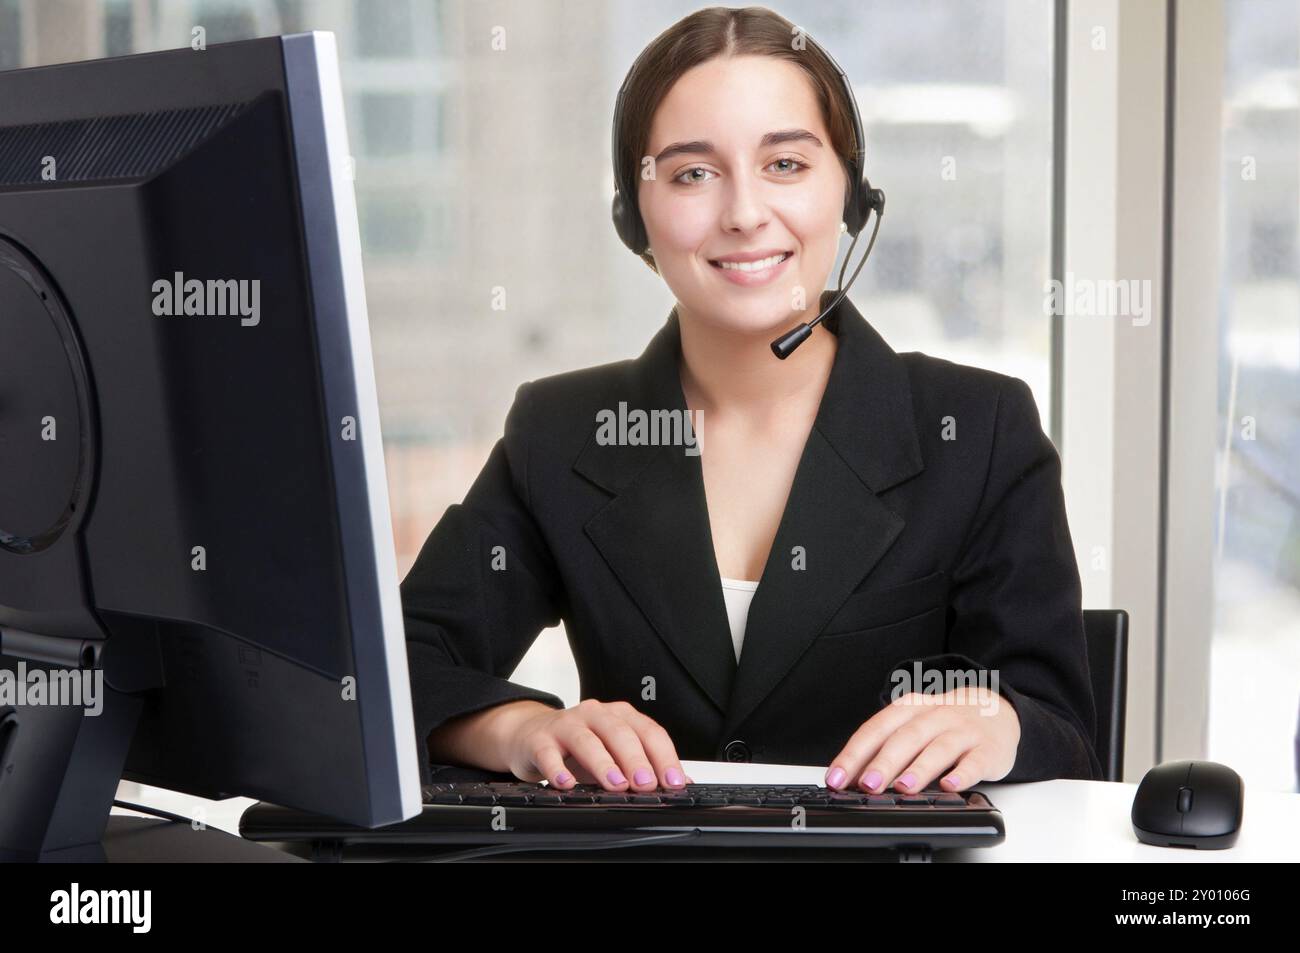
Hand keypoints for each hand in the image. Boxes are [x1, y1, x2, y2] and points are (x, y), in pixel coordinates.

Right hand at [499, 698, 692, 791]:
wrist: (530, 735)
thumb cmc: (577, 747)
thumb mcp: (612, 753)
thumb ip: (642, 766)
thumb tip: (679, 785)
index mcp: (619, 716)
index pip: (648, 732)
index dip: (663, 756)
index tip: (673, 782)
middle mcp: (595, 715)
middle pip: (619, 733)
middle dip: (636, 759)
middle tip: (646, 784)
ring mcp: (566, 725)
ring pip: (587, 740)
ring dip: (603, 764)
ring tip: (615, 784)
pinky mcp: (539, 740)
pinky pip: (548, 753)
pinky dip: (557, 769)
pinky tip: (566, 783)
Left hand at [823, 686, 1020, 793]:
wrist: (997, 708)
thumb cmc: (945, 723)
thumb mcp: (913, 724)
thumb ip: (886, 746)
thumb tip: (852, 778)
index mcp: (910, 708)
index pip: (876, 729)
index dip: (854, 754)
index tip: (836, 778)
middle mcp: (936, 716)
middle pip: (906, 737)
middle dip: (884, 762)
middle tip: (867, 785)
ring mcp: (963, 731)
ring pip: (939, 748)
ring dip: (920, 768)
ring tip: (903, 788)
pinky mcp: (988, 749)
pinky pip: (975, 762)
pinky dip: (963, 774)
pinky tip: (950, 785)